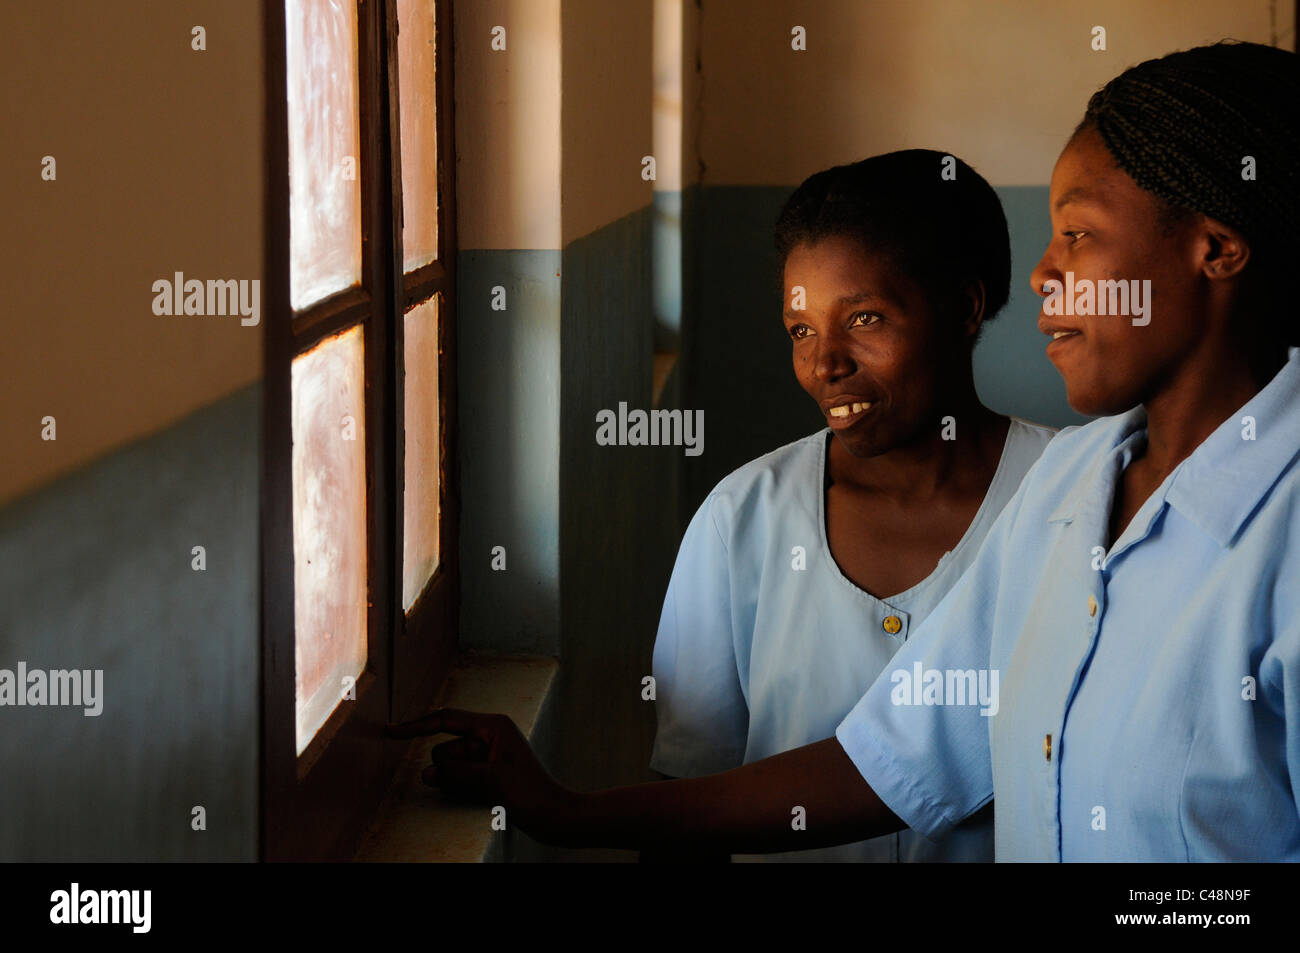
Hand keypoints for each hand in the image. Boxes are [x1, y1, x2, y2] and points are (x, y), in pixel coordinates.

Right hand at [386, 708, 579, 844]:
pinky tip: (485, 798)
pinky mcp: (486, 773)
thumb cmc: (530, 792)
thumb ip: (456, 774)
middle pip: (445, 748)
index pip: (446, 719)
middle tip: (482, 781)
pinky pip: (458, 778)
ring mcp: (487, 755)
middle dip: (451, 768)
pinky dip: (462, 788)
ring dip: (458, 781)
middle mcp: (489, 735)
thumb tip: (426, 774)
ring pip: (450, 767)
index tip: (391, 731)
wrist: (553, 816)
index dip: (416, 726)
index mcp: (493, 725)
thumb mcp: (491, 780)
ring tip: (487, 792)